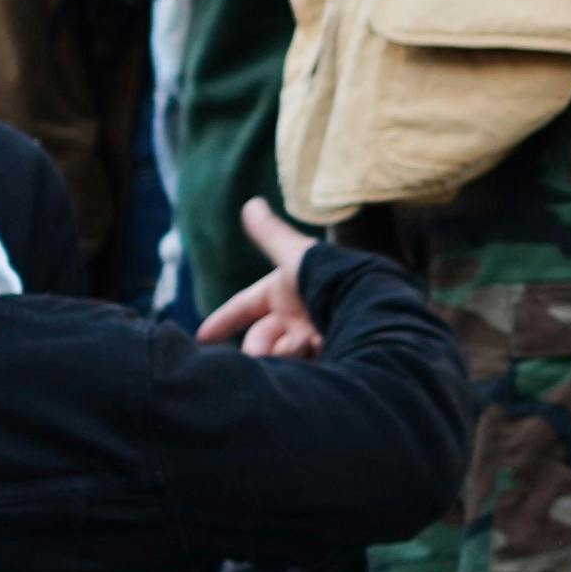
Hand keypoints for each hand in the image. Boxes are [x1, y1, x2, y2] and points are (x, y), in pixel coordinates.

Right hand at [193, 198, 329, 359]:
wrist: (367, 306)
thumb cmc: (329, 277)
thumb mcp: (294, 255)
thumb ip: (269, 234)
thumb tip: (250, 203)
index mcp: (287, 293)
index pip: (246, 307)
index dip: (224, 320)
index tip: (203, 337)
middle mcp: (299, 317)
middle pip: (260, 336)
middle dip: (259, 344)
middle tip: (263, 354)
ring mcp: (313, 339)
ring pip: (278, 354)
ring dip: (284, 352)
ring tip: (304, 347)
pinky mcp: (327, 358)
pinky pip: (300, 368)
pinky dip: (301, 362)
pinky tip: (314, 353)